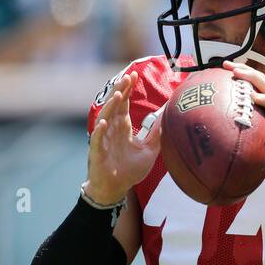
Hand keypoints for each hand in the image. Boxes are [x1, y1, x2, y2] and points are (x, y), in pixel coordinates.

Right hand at [86, 71, 159, 203]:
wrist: (116, 188)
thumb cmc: (129, 170)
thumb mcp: (149, 150)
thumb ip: (156, 134)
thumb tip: (168, 118)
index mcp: (122, 126)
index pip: (124, 103)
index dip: (127, 89)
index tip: (133, 75)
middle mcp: (111, 129)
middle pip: (114, 105)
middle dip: (120, 91)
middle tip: (127, 77)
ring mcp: (103, 139)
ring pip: (105, 118)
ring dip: (111, 106)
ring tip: (118, 94)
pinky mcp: (98, 152)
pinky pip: (97, 139)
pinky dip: (99, 131)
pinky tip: (104, 122)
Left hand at [224, 61, 264, 173]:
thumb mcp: (257, 143)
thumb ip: (244, 136)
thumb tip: (221, 139)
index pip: (255, 85)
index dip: (242, 74)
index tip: (224, 69)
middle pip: (261, 80)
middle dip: (243, 69)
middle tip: (226, 64)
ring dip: (252, 78)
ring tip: (237, 72)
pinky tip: (253, 97)